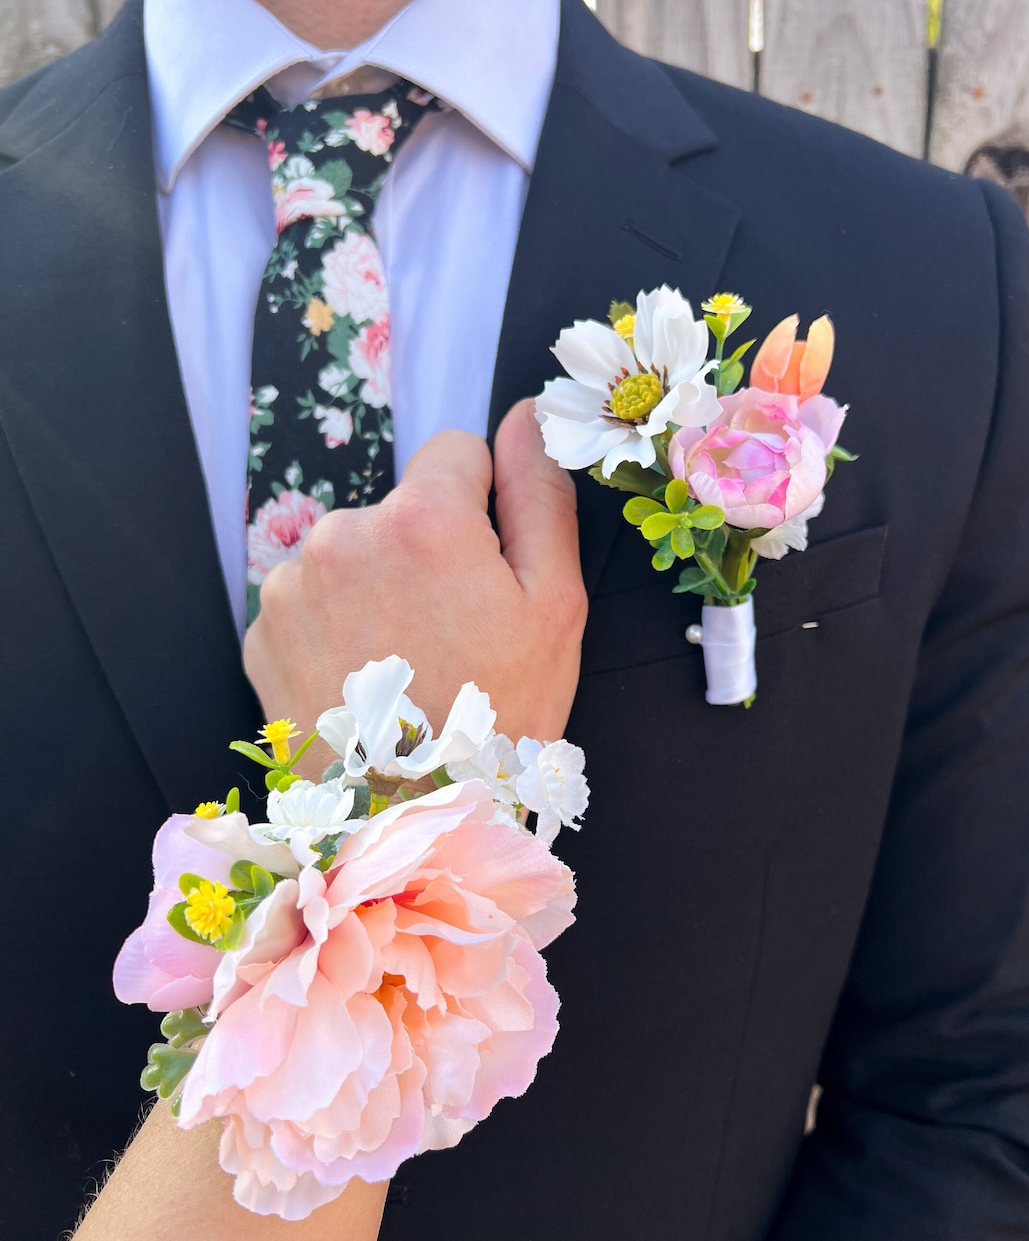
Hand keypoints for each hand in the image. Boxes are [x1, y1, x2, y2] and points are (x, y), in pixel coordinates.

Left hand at [244, 399, 586, 750]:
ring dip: (379, 588)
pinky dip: (337, 626)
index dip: (483, 507)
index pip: (455, 453)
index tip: (486, 571)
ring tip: (405, 666)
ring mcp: (294, 583)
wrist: (406, 821)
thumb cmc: (494, 720)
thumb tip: (529, 419)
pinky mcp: (263, 628)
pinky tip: (364, 680)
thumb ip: (541, 496)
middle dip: (428, 552)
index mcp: (422, 519)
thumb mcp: (553, 605)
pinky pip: (313, 598)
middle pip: (401, 508)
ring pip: (355, 553)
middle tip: (452, 636)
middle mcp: (345, 535)